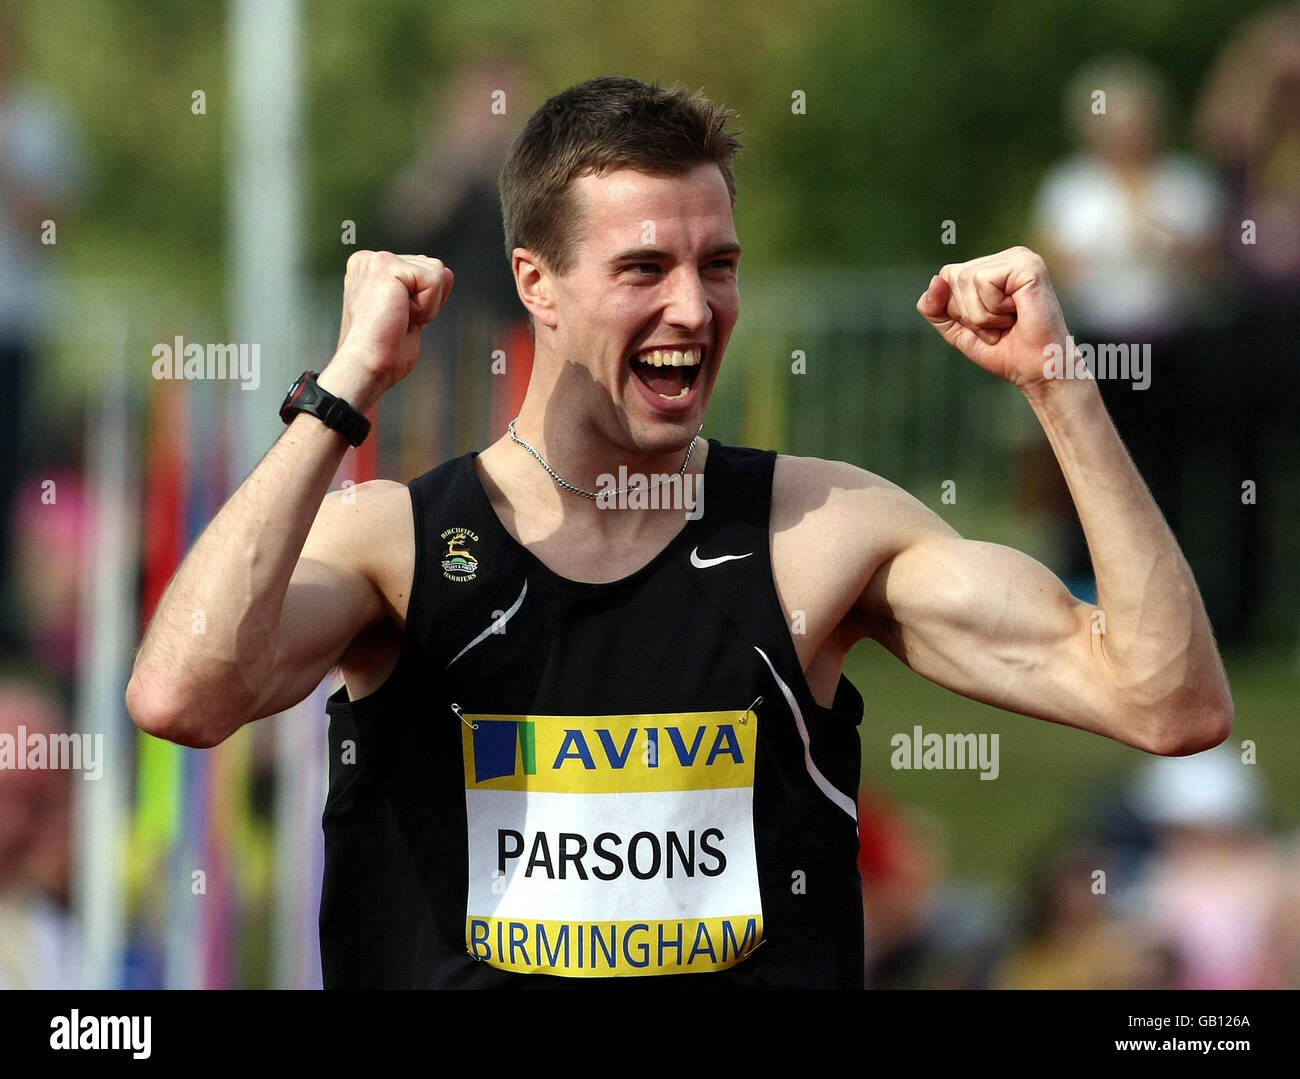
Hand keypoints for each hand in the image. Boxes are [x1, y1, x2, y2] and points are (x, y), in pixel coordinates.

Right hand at [325, 251, 453, 407]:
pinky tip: (400, 315)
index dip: (424, 302)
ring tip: (397, 318)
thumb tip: (447, 272)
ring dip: (427, 306)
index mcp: (371, 270)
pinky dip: (426, 306)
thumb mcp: (412, 314)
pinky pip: (434, 280)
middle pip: (434, 269)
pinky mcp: (386, 265)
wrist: (366, 365)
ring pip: (437, 273)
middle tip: (398, 321)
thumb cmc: (383, 350)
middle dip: (427, 302)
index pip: (424, 271)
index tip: (396, 319)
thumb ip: (425, 291)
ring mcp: (376, 260)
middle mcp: (370, 259)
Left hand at [916, 246, 1069, 391]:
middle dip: (968, 313)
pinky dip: (994, 308)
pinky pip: (984, 281)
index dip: (956, 309)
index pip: (945, 277)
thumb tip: (935, 280)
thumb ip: (934, 307)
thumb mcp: (956, 329)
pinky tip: (1017, 312)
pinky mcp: (1027, 264)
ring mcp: (1018, 257)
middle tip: (998, 326)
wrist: (1036, 369)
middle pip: (952, 276)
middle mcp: (1005, 257)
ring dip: (982, 314)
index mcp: (991, 267)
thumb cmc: (1003, 350)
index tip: (984, 325)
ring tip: (1008, 321)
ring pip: (966, 279)